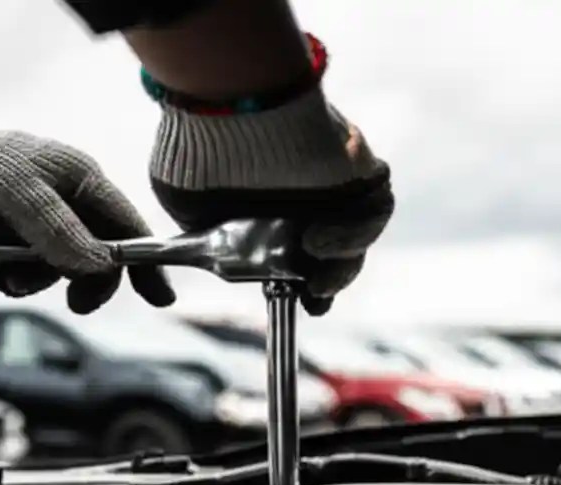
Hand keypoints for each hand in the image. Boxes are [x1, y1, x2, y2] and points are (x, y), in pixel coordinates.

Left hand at [0, 101, 173, 313]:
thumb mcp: (23, 199)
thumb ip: (62, 232)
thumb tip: (102, 266)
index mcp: (84, 181)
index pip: (130, 227)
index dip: (148, 263)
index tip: (159, 299)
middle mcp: (70, 201)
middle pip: (98, 255)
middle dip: (84, 280)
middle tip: (74, 305)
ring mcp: (43, 218)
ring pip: (60, 267)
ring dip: (36, 279)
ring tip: (5, 275)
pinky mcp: (15, 234)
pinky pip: (27, 268)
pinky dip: (13, 276)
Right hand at [147, 86, 392, 315]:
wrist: (228, 107)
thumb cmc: (201, 152)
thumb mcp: (188, 207)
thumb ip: (201, 238)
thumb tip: (188, 254)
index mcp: (270, 214)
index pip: (297, 259)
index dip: (301, 284)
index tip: (301, 301)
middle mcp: (307, 200)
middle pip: (334, 255)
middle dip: (327, 280)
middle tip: (313, 293)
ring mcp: (337, 185)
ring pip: (355, 238)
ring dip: (338, 257)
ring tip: (309, 253)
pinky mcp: (361, 170)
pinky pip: (371, 212)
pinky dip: (350, 233)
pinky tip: (317, 237)